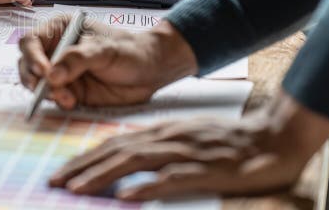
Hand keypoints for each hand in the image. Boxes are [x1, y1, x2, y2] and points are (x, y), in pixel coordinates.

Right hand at [18, 15, 196, 107]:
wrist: (151, 71)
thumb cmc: (130, 51)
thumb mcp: (105, 50)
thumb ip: (78, 60)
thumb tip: (52, 75)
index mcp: (59, 31)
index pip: (32, 41)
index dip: (32, 56)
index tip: (43, 71)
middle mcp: (55, 51)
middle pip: (28, 65)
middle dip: (34, 79)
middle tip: (49, 89)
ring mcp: (60, 74)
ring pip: (37, 85)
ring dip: (48, 93)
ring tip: (68, 98)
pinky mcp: (69, 92)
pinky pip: (53, 99)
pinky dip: (58, 102)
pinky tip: (72, 102)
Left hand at [49, 93, 328, 199]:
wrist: (273, 138)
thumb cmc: (228, 142)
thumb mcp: (184, 138)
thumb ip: (156, 147)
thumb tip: (125, 161)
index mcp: (160, 131)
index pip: (112, 143)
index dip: (84, 157)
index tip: (61, 172)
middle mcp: (166, 137)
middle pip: (114, 150)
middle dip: (81, 167)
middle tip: (54, 182)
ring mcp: (184, 151)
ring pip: (134, 162)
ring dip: (102, 176)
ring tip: (77, 189)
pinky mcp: (204, 169)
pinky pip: (170, 178)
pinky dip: (146, 187)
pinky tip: (126, 197)